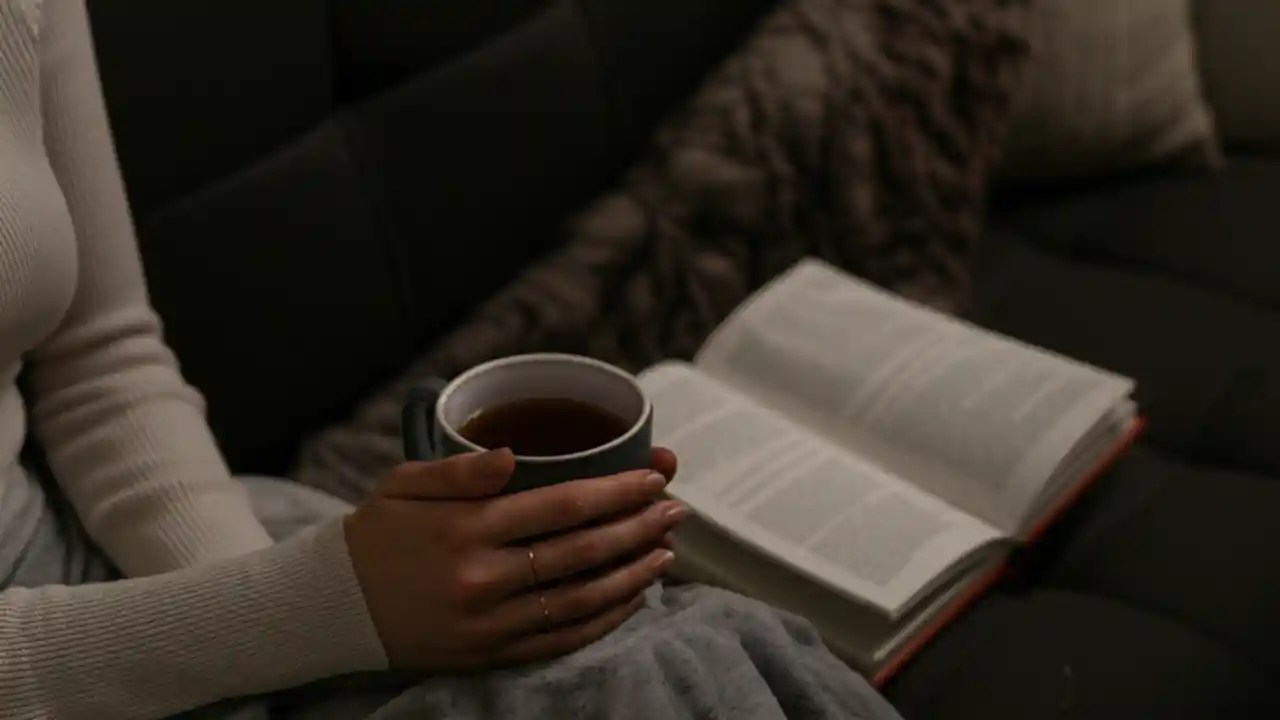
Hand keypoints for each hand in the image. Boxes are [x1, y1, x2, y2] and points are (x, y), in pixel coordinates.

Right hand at [343, 447, 683, 671]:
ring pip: (581, 598)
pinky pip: (561, 638)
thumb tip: (511, 455)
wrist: (334, 608)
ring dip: (633, 575)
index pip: (561, 505)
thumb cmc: (376, 535)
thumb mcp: (404, 483)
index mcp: (466, 527)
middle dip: (639, 527)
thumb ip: (459, 468)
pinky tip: (632, 598)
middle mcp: (483, 577)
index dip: (616, 491)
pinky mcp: (490, 654)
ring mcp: (490, 622)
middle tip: (678, 510)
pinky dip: (604, 619)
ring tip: (665, 551)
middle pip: (582, 550)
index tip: (655, 477)